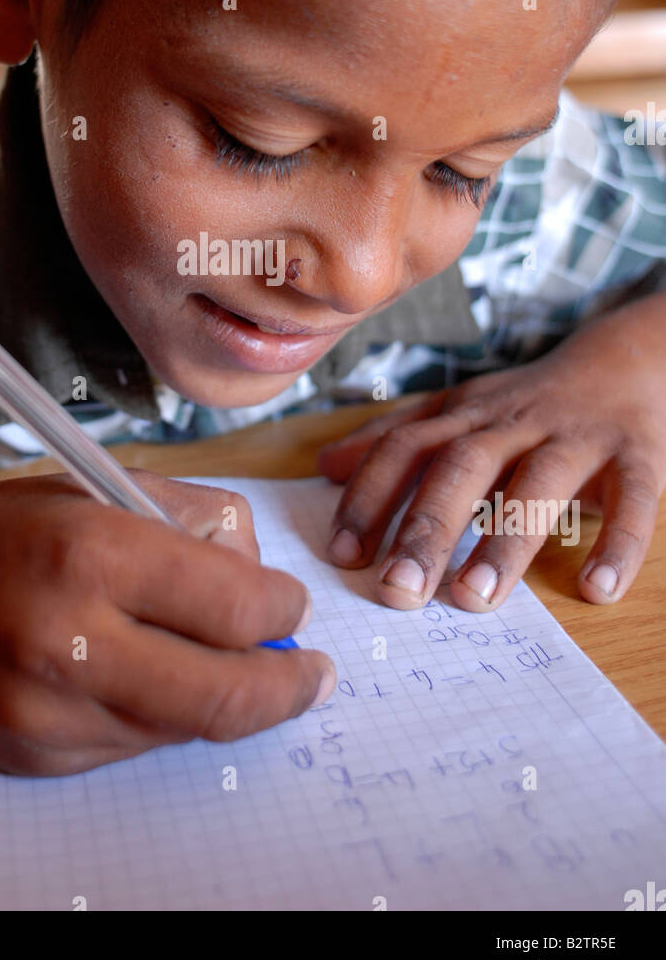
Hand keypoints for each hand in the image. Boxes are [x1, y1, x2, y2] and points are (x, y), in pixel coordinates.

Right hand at [0, 472, 334, 774]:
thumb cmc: (7, 529)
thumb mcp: (102, 489)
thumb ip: (196, 525)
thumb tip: (267, 585)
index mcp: (93, 552)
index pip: (235, 604)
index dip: (285, 610)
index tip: (292, 606)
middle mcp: (70, 640)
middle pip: (225, 694)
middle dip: (288, 687)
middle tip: (310, 675)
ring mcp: (50, 713)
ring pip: (185, 726)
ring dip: (224, 698)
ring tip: (231, 666)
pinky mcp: (38, 758)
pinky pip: (135, 746)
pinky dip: (161, 715)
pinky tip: (148, 679)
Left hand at [318, 294, 665, 610]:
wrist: (628, 360)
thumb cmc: (529, 403)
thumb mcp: (459, 411)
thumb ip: (398, 439)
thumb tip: (325, 467)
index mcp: (466, 415)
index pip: (405, 448)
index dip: (371, 496)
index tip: (341, 554)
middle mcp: (515, 422)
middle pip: (463, 467)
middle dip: (426, 528)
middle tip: (397, 590)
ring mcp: (578, 437)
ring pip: (539, 483)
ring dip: (505, 540)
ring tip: (474, 599)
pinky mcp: (638, 455)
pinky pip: (634, 499)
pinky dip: (620, 543)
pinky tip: (597, 590)